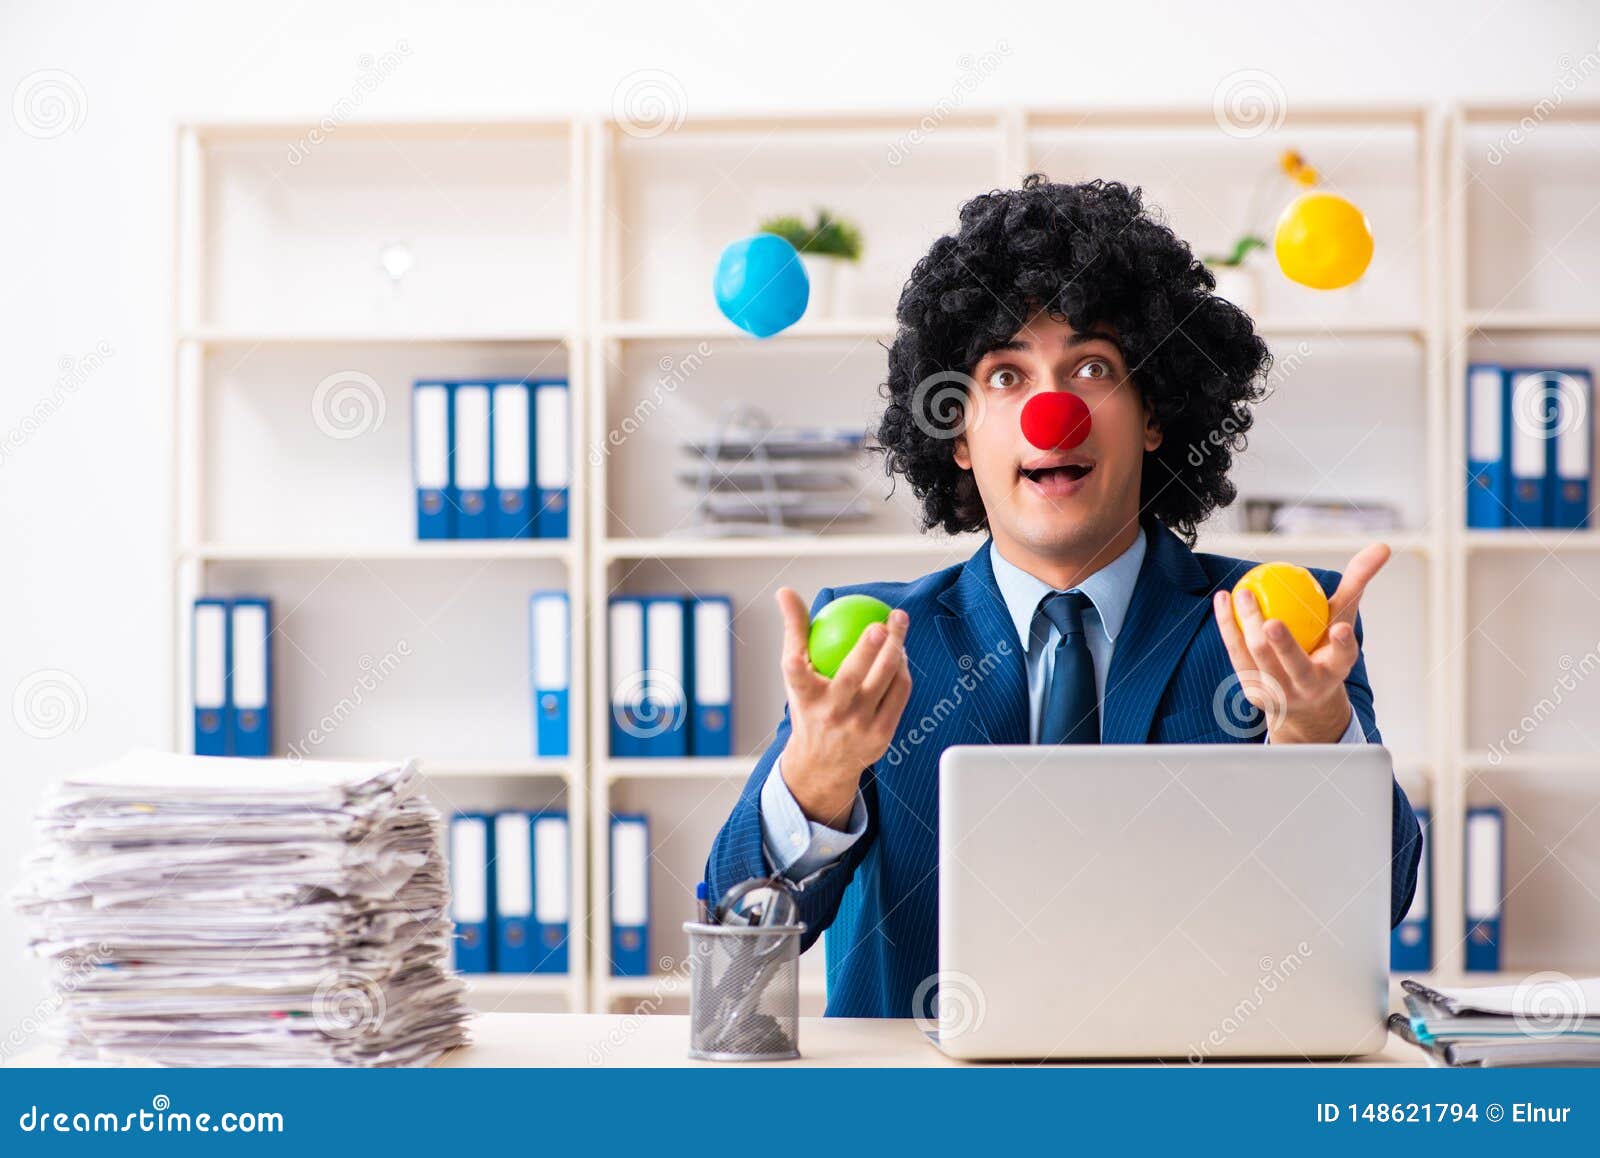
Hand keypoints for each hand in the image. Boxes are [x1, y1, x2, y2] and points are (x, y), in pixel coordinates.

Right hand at [775, 588, 912, 827]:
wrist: (823, 763)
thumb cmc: (809, 706)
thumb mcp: (794, 675)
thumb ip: (794, 632)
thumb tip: (785, 591)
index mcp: (804, 697)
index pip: (795, 675)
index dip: (796, 657)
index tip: (803, 637)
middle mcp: (831, 713)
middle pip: (852, 675)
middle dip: (870, 646)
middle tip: (885, 619)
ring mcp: (858, 726)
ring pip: (884, 680)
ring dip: (896, 649)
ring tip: (899, 624)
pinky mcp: (882, 735)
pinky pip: (899, 693)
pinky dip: (903, 670)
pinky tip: (901, 652)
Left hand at [1213, 543, 1390, 743]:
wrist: (1303, 700)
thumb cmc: (1325, 645)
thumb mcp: (1342, 616)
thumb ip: (1357, 583)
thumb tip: (1382, 546)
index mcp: (1337, 668)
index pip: (1344, 655)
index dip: (1342, 645)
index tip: (1339, 630)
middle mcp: (1309, 685)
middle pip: (1294, 663)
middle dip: (1283, 646)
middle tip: (1270, 620)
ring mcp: (1279, 692)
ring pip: (1259, 657)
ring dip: (1246, 625)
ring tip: (1242, 593)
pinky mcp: (1253, 692)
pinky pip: (1236, 653)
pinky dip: (1227, 625)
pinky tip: (1223, 599)